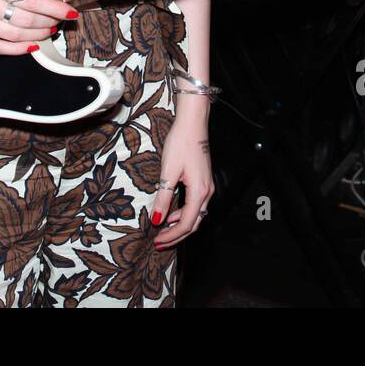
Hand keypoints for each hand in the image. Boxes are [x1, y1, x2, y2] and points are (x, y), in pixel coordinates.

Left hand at [150, 112, 213, 248]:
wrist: (193, 123)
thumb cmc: (181, 143)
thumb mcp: (168, 172)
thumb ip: (163, 197)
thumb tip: (157, 220)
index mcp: (199, 191)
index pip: (187, 223)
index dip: (172, 235)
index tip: (157, 241)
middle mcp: (207, 192)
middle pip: (194, 223)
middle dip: (177, 235)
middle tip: (159, 242)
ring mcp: (207, 186)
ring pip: (196, 215)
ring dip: (180, 225)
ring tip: (163, 231)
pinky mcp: (203, 181)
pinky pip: (196, 205)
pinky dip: (184, 214)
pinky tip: (172, 214)